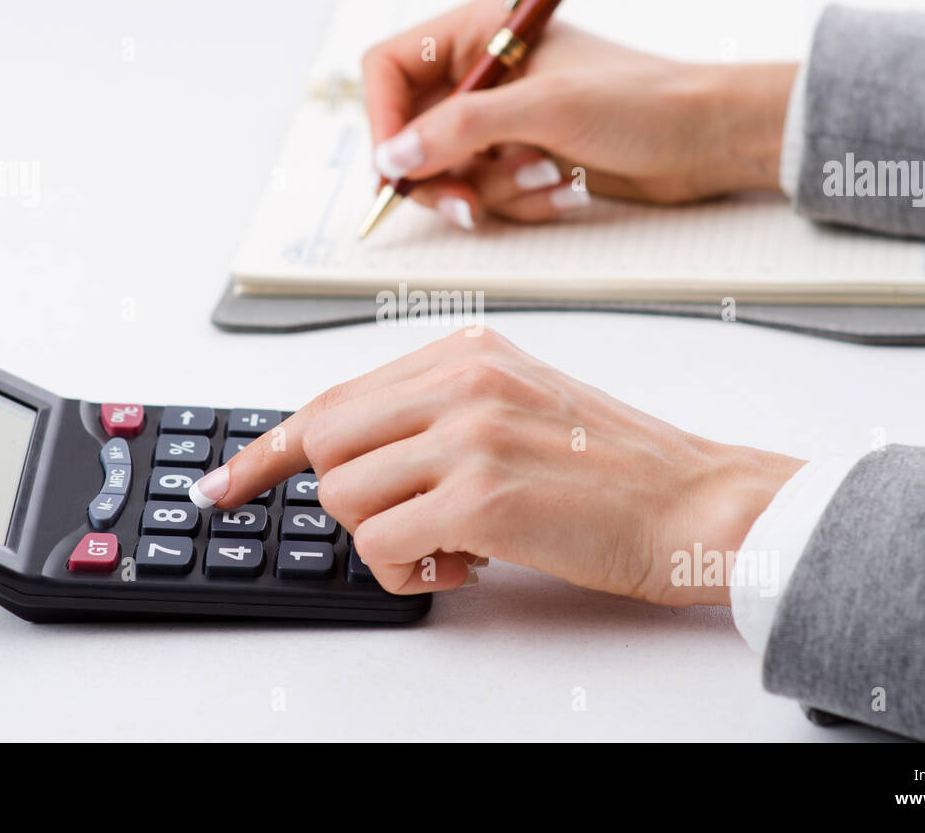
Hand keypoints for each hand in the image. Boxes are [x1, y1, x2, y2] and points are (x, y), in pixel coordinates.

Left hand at [191, 328, 803, 603]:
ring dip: (381, 541)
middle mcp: (462, 381)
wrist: (697, 504)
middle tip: (394, 528)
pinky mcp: (482, 497)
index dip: (269, 446)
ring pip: (344, 497)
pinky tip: (463, 565)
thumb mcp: (519, 405)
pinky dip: (407, 570)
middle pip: (325, 441)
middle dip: (340, 500)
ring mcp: (470, 435)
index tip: (226, 482)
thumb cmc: (617, 467)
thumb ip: (436, 415)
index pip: (335, 395)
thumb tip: (352, 458)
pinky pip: (384, 544)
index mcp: (466, 353)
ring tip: (447, 547)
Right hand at [361, 0, 797, 228]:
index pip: (389, 70)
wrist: (703, 138)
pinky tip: (565, 186)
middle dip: (446, 175)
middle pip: (412, 136)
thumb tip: (394, 159)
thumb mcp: (542, 109)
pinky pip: (487, 195)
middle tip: (470, 202)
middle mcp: (482, 74)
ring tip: (548, 176)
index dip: (383, 121)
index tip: (395, 168)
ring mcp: (501, 121)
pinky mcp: (521, 160)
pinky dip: (521, 202)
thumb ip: (460, 130)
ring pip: (451, 174)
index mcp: (478, 33)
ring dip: (497, 191)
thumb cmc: (639, 102)